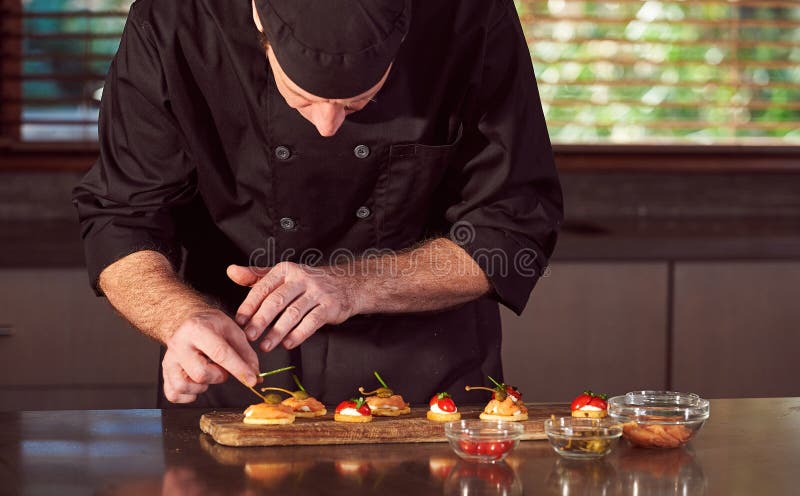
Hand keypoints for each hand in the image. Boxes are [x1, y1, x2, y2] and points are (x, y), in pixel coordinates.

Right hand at [162, 309, 258, 402]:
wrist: (186, 321)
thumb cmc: (210, 326)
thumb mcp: (232, 330)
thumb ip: (245, 352)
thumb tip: (255, 374)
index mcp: (197, 329)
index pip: (220, 353)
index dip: (238, 369)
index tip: (252, 380)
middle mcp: (179, 345)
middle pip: (201, 374)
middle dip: (219, 376)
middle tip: (222, 368)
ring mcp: (169, 360)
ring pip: (185, 386)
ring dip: (203, 386)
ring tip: (208, 372)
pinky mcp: (165, 373)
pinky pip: (174, 395)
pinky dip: (189, 395)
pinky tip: (197, 383)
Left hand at [227, 262, 359, 351]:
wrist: (346, 283)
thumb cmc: (308, 282)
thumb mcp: (283, 275)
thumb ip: (256, 276)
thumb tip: (231, 271)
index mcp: (286, 270)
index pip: (263, 288)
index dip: (249, 305)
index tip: (239, 321)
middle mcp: (301, 278)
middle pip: (277, 300)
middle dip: (261, 320)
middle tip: (249, 336)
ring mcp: (317, 292)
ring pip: (293, 313)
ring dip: (277, 331)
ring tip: (265, 346)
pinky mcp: (330, 306)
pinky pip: (312, 322)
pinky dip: (298, 334)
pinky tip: (287, 344)